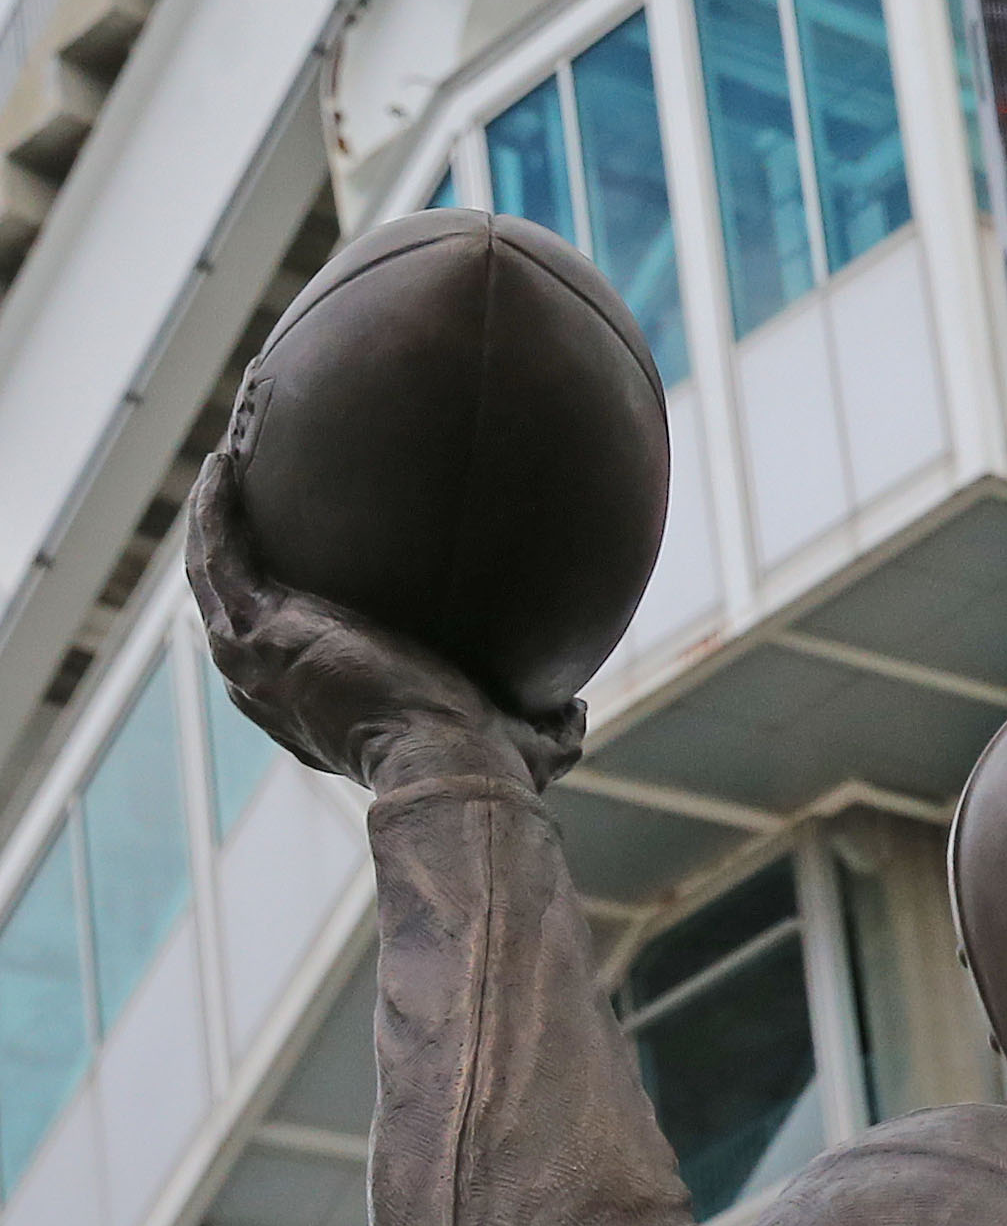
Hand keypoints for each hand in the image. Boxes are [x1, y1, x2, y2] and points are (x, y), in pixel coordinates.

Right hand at [185, 392, 583, 791]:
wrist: (451, 762)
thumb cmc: (487, 764)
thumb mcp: (519, 743)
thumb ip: (546, 724)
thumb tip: (574, 704)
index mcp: (322, 714)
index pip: (290, 659)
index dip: (290, 617)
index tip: (306, 577)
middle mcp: (271, 689)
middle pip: (236, 609)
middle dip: (237, 554)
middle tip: (246, 500)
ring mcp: (252, 658)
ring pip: (214, 575)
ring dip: (212, 519)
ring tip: (221, 466)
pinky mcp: (252, 626)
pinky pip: (220, 552)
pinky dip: (214, 507)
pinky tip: (222, 460)